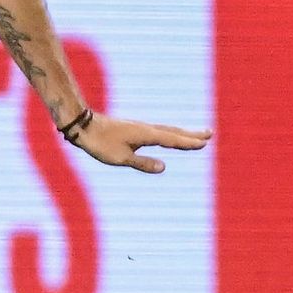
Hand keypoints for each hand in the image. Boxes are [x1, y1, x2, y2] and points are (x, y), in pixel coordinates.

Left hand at [67, 111, 210, 174]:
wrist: (83, 126)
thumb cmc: (100, 143)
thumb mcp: (120, 157)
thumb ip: (142, 163)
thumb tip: (163, 167)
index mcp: (146, 134)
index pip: (172, 140)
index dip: (188, 142)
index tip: (204, 143)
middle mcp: (146, 129)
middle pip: (173, 132)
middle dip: (191, 134)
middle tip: (210, 133)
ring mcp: (140, 128)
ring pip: (166, 130)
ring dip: (182, 133)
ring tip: (196, 135)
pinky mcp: (134, 129)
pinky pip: (158, 131)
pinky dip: (169, 133)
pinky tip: (168, 137)